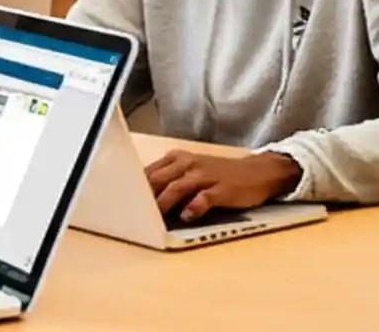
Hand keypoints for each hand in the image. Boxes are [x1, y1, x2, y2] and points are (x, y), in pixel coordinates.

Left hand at [145, 150, 301, 221]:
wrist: (258, 172)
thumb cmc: (218, 174)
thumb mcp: (191, 170)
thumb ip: (168, 180)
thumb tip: (141, 199)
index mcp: (177, 159)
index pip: (147, 172)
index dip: (133, 189)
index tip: (120, 203)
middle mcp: (188, 163)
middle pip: (158, 180)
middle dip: (143, 198)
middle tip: (131, 215)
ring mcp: (205, 175)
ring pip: (176, 188)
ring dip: (163, 204)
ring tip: (153, 219)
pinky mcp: (222, 188)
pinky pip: (204, 197)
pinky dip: (193, 207)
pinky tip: (186, 216)